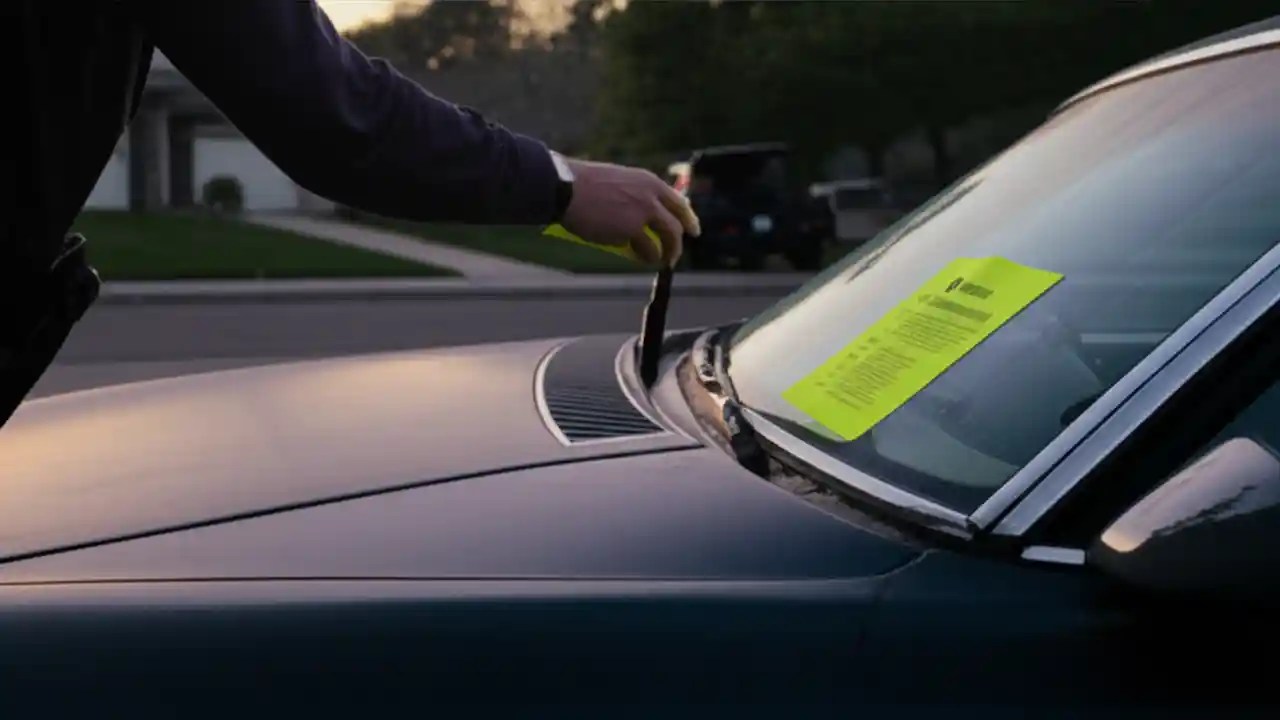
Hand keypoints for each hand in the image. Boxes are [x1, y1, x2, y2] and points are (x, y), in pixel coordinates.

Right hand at [560, 158, 700, 266]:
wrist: (567, 187)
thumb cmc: (584, 184)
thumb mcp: (619, 181)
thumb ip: (635, 195)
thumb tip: (643, 214)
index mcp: (648, 181)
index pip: (678, 201)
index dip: (688, 217)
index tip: (693, 229)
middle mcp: (651, 195)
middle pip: (676, 224)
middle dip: (678, 243)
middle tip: (675, 256)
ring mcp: (643, 212)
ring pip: (667, 238)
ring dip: (665, 254)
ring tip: (659, 262)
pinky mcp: (632, 229)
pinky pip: (647, 249)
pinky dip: (646, 256)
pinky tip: (640, 259)